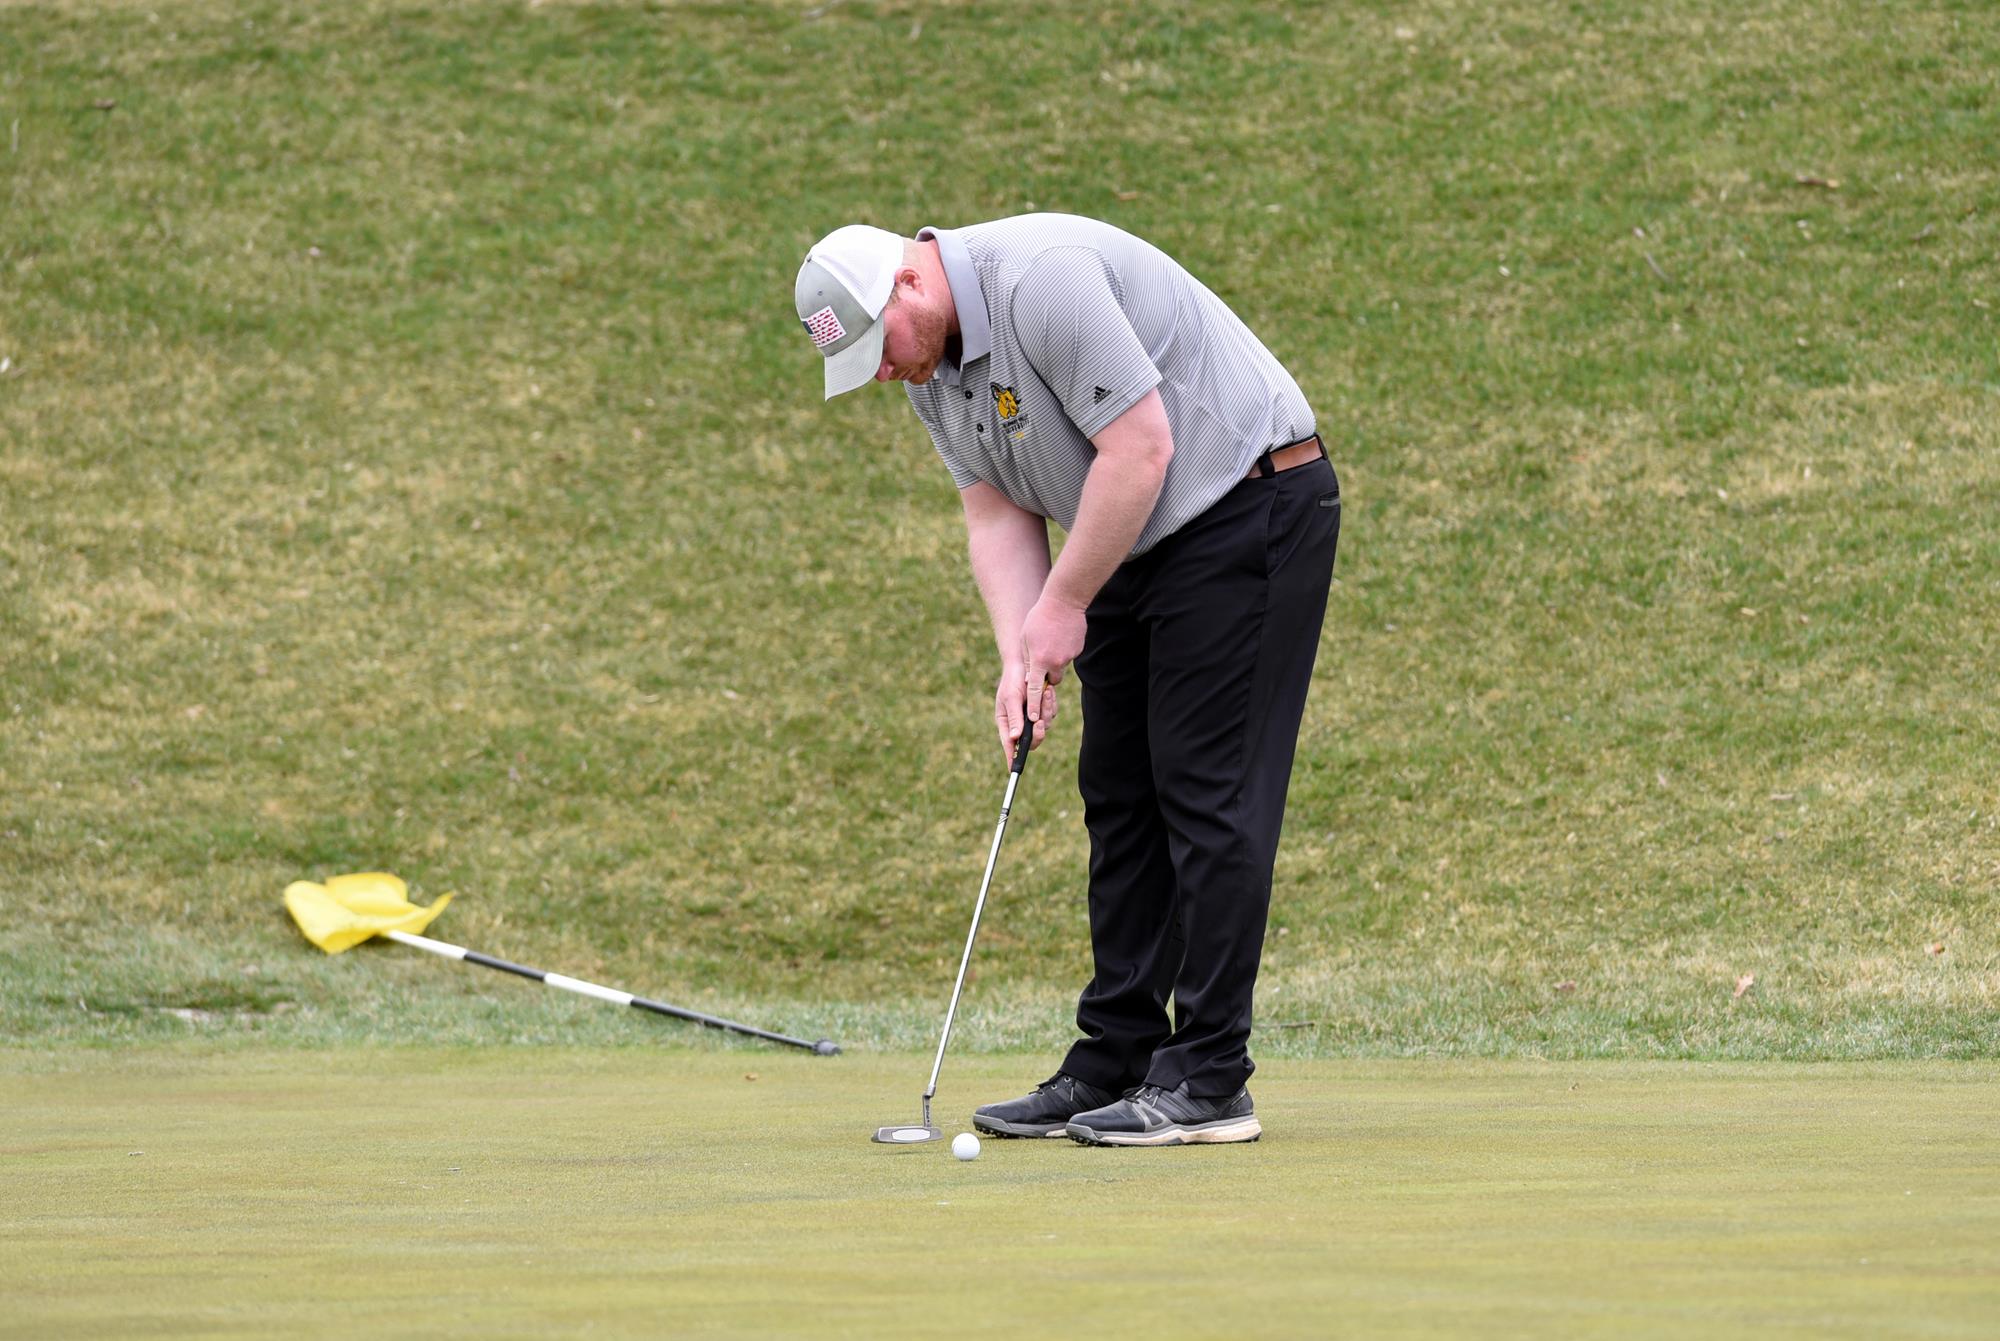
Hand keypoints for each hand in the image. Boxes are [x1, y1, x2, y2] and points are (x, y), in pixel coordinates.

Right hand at [995, 664, 1058, 763]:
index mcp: (1006, 722)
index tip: (1013, 769)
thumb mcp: (1011, 698)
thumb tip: (1014, 738)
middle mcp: (1019, 722)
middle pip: (1032, 740)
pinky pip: (1051, 714)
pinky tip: (1048, 691)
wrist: (1024, 662)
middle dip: (1038, 732)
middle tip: (1039, 722)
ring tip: (1045, 693)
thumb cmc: (1012, 680)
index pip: (1009, 744)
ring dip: (1046, 710)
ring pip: (1044, 725)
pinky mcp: (1042, 709)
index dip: (1012, 757)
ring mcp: (1031, 716)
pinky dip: (1051, 704)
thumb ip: (1014, 718)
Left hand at [1019, 593, 1086, 723]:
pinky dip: (1064, 649)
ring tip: (1051, 640)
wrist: (1064, 600)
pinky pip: (1069, 655)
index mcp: (1039, 660)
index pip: (1035, 689)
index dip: (1033, 705)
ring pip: (1061, 666)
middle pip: (1052, 680)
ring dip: (1055, 659)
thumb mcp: (1026, 638)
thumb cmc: (1039, 618)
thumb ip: (1028, 660)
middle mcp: (1055, 661)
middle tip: (1042, 660)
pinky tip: (1061, 634)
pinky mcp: (1078, 649)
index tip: (1032, 719)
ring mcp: (1069, 656)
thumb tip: (1030, 678)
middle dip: (1047, 676)